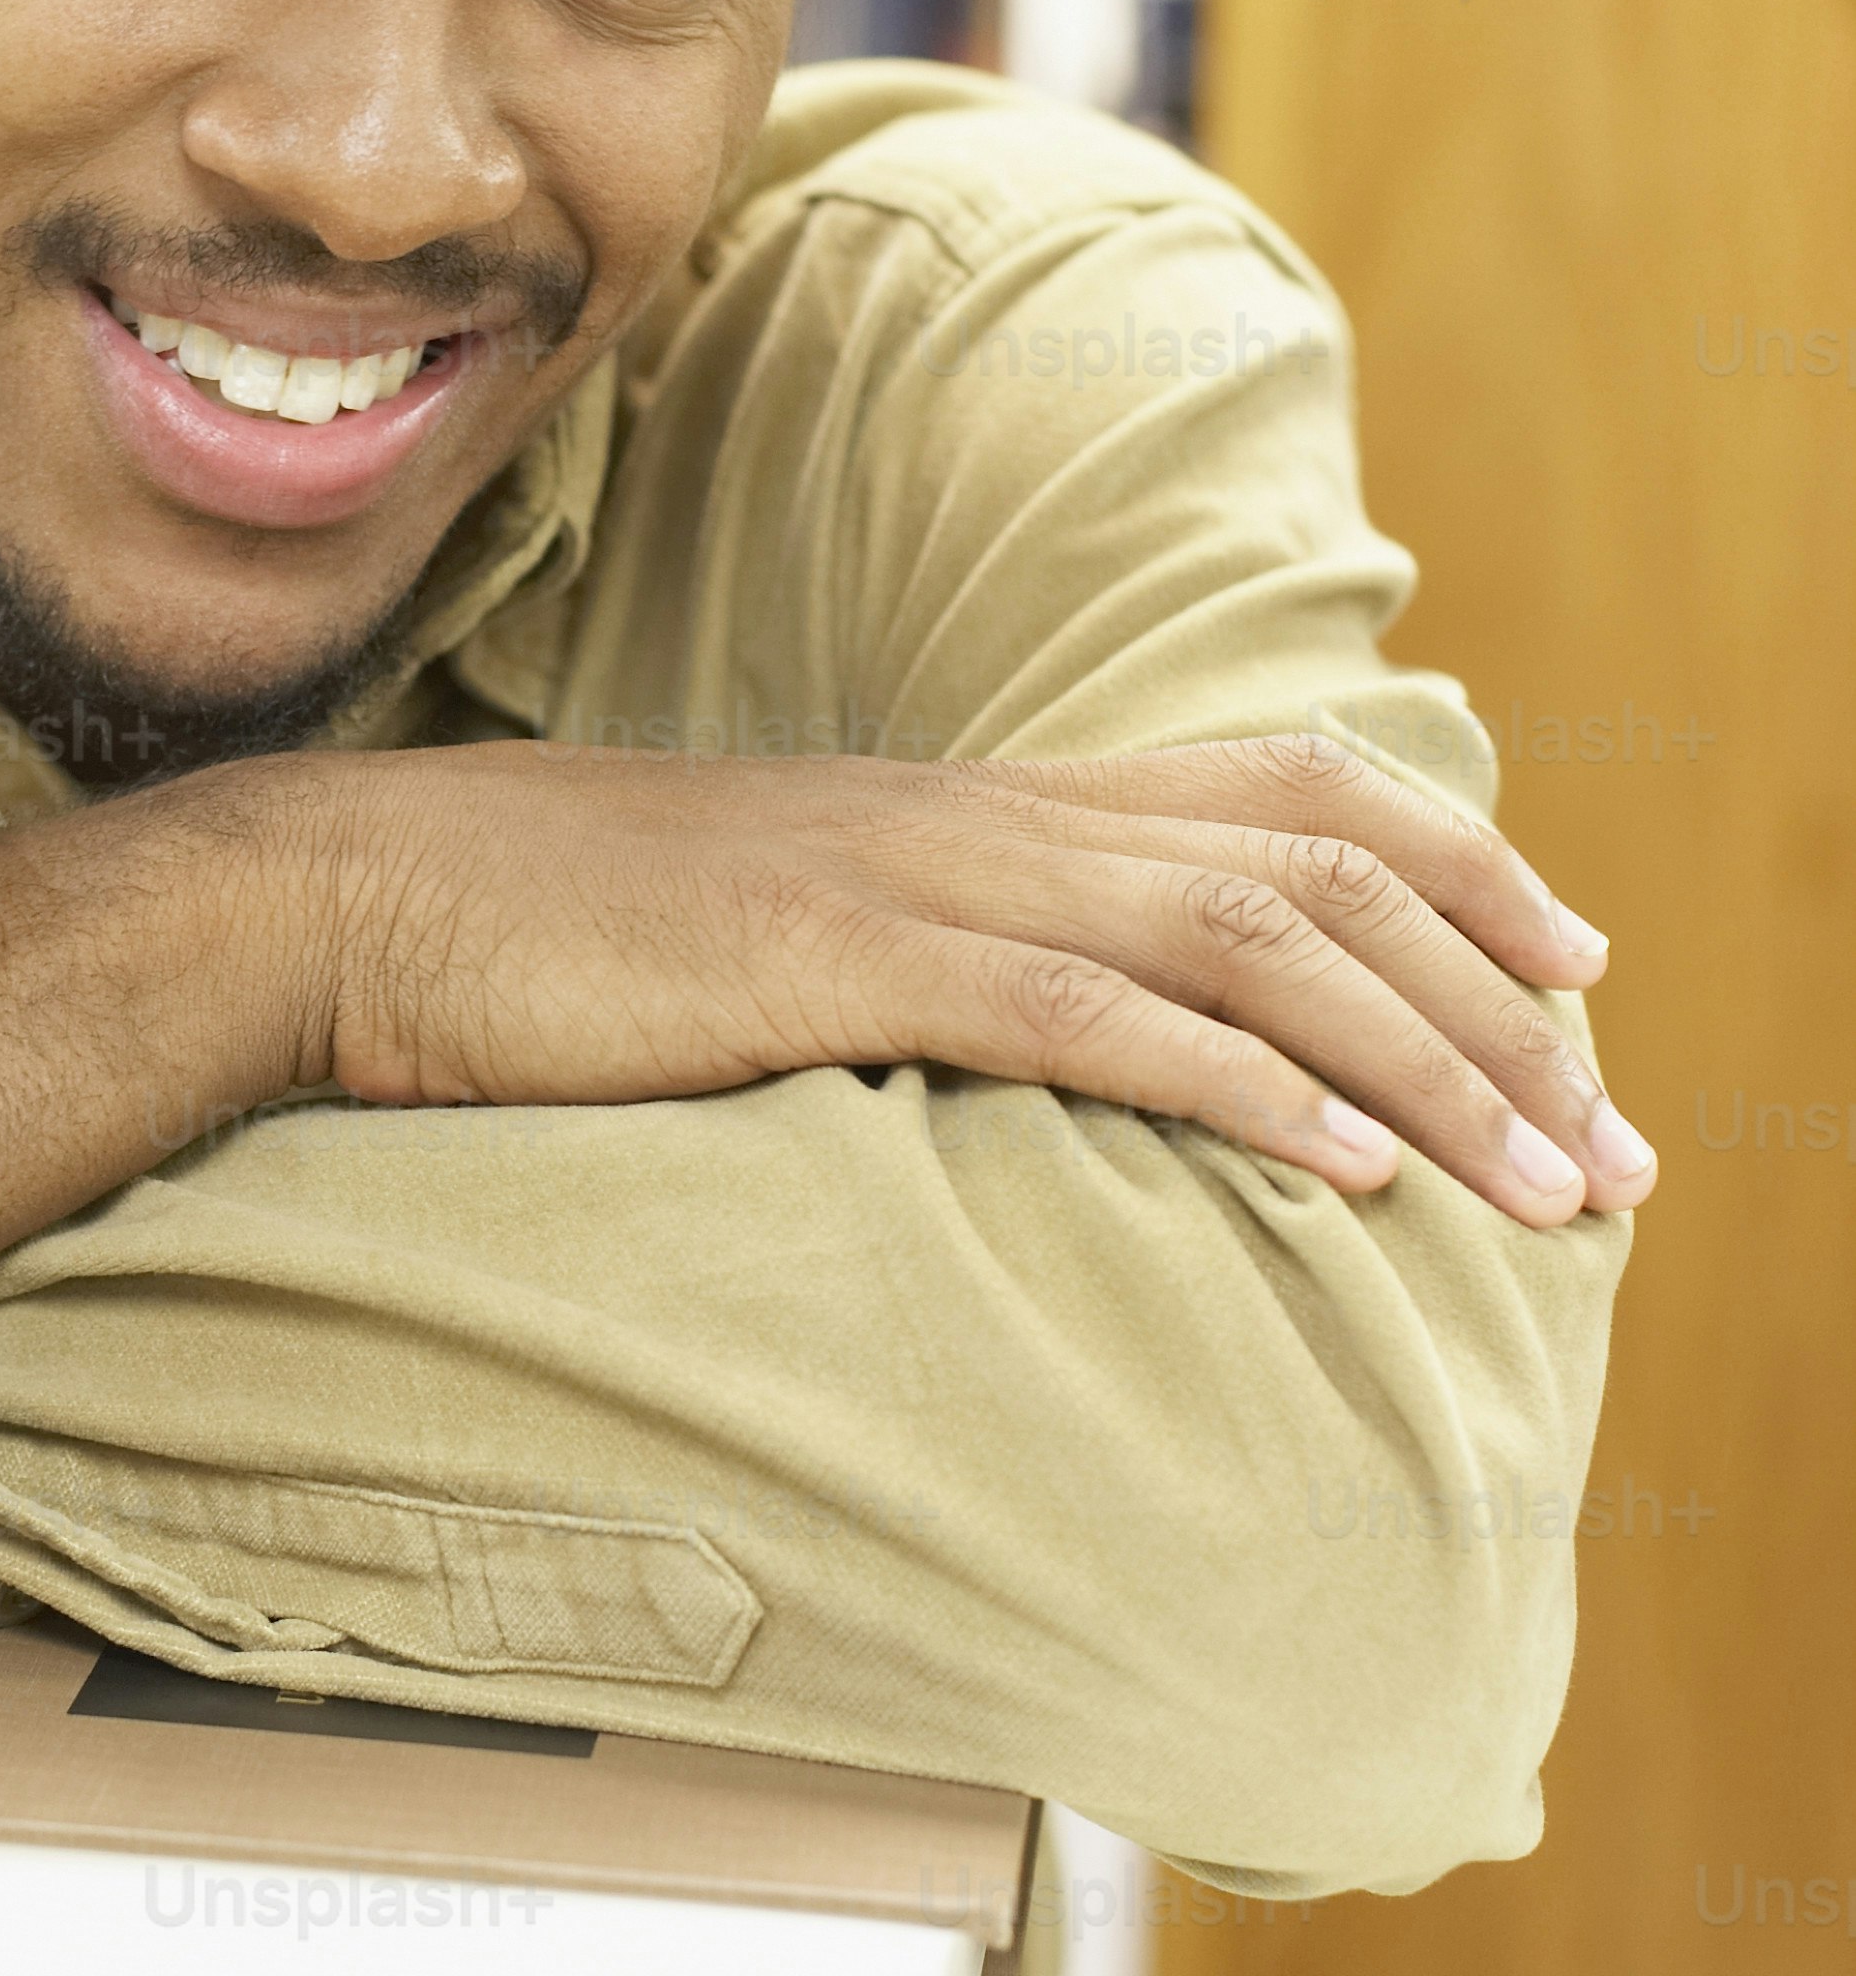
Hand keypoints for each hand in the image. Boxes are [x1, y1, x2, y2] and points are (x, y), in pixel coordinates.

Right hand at [285, 734, 1646, 1228]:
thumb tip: (1015, 1044)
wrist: (359, 900)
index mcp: (971, 805)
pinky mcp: (842, 964)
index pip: (1276, 789)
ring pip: (1250, 944)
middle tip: (1616, 1152)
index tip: (1576, 970)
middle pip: (1318, 873)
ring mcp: (915, 879)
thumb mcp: (770, 937)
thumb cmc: (544, 947)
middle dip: (1498, 1011)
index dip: (1454, 863)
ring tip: (1549, 1186)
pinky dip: (1246, 1089)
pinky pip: (1093, 1018)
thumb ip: (910, 960)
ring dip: (1429, 1072)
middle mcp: (979, 816)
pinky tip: (1350, 1172)